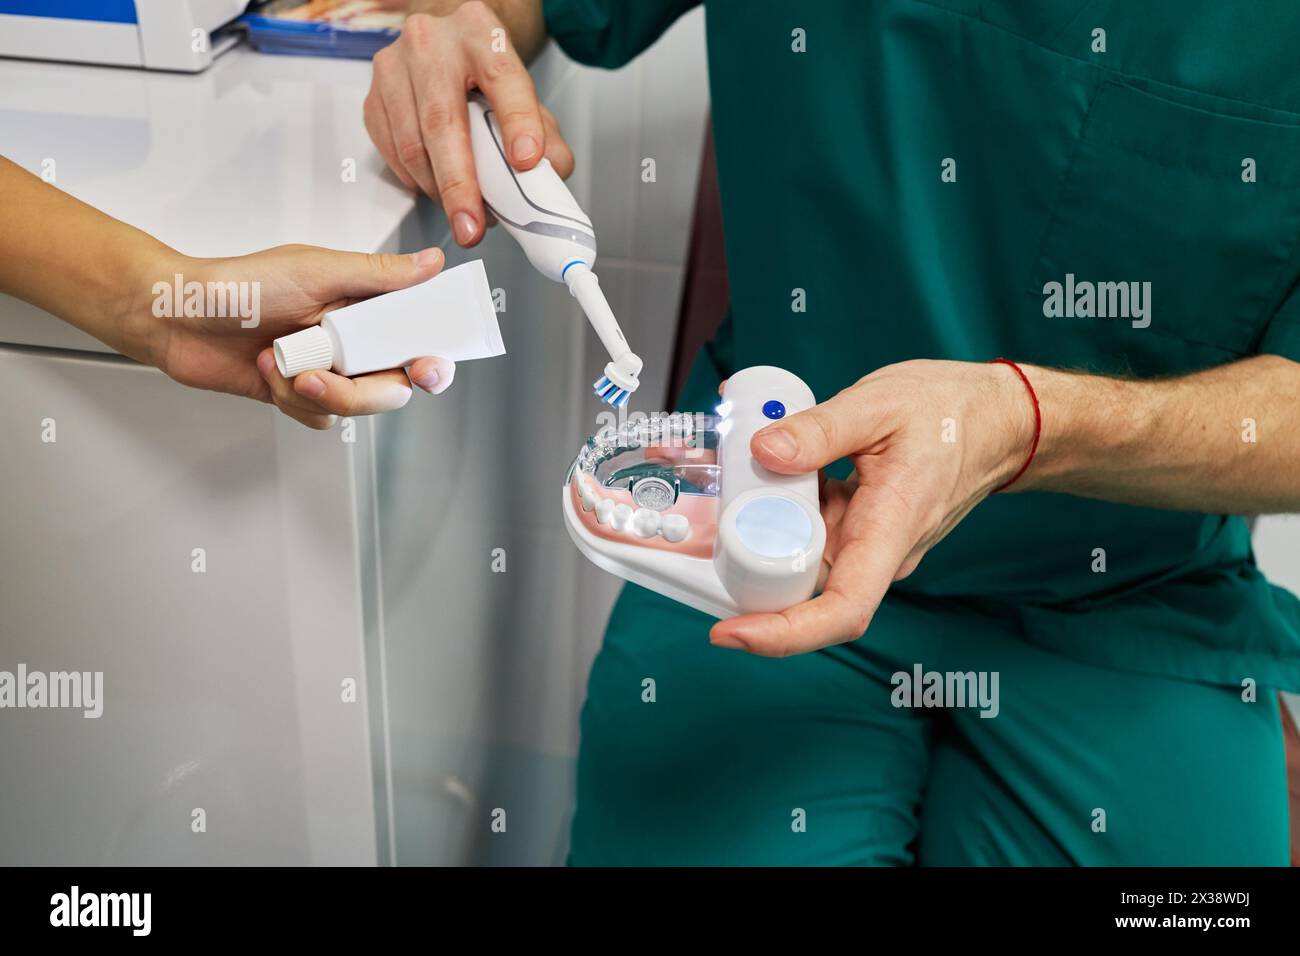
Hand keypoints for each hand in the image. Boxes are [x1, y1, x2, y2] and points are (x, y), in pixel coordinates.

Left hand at [124, 244, 456, 428]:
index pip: (419, 336)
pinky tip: (269, 372)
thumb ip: (380, 275)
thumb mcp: (317, 271)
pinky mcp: (300, 396)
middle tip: (336, 371)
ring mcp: (328, 370)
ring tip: (286, 363)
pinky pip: (322, 418)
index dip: (432, 357)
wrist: (179, 317)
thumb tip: (431, 263)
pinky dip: (293, 401)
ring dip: (319, 391)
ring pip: (358, 407)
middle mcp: (353, 340)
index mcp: (365, 306)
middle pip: (394, 384)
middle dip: (364, 387)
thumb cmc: (241, 284)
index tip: (427, 366)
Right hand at [363, 0, 572, 245]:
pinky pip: (391, 153)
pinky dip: (415, 181)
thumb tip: (549, 176)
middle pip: (442, 121)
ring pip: (411, 145)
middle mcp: (432, 44)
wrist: (447, 44)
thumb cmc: (485, 72)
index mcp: (480, 35)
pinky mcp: (373, 96)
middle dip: (459, 185)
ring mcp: (395, 68)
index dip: (517, 121)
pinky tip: (436, 187)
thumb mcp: (524, 93)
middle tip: (472, 226)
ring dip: (438, 191)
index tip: (526, 161)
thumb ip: (545, 134)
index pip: (503, 77)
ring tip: (465, 213)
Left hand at [709, 360, 1036, 656]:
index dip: (785, 633)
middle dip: (748, 567)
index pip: (842, 609)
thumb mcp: (879, 404)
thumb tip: (763, 451)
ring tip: (733, 481)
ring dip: (760, 528)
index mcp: (891, 529)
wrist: (995, 422)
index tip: (732, 633)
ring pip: (799, 555)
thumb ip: (818, 429)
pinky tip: (764, 470)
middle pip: (804, 589)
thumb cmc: (951, 414)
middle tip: (704, 526)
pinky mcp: (856, 530)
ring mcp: (866, 545)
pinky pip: (807, 531)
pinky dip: (779, 507)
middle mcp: (877, 552)